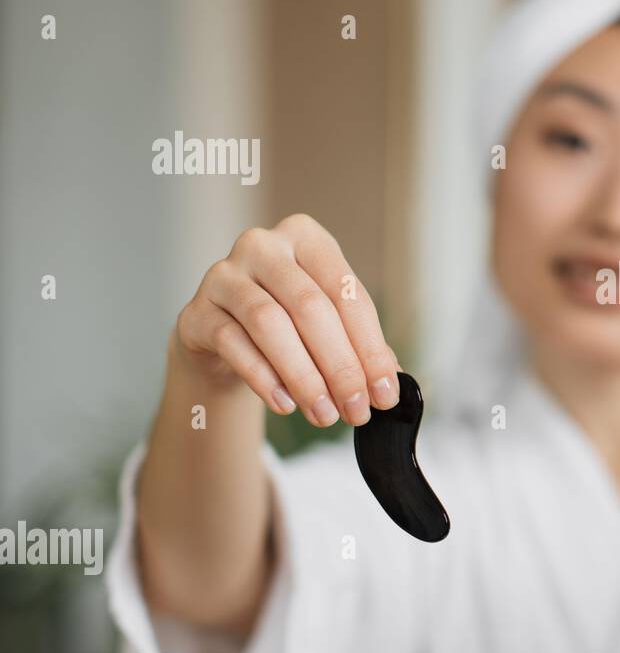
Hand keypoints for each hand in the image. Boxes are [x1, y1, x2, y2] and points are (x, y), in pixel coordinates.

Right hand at [174, 213, 400, 426]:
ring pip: (270, 324)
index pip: (347, 294)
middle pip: (310, 307)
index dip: (370, 348)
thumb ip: (360, 348)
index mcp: (307, 238)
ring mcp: (224, 275)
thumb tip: (390, 385)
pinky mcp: (196, 311)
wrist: (221, 335)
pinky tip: (286, 405)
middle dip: (340, 366)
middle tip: (357, 410)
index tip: (385, 393)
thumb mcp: (329, 326)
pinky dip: (264, 378)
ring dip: (304, 376)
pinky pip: (232, 344)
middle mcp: (263, 246)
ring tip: (324, 414)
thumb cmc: (288, 324)